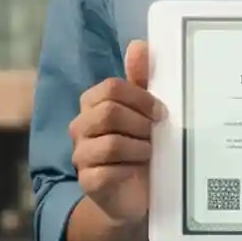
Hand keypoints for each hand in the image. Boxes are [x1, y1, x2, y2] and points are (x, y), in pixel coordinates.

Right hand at [68, 39, 162, 226]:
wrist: (136, 195)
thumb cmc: (140, 148)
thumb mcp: (145, 113)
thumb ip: (141, 80)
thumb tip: (139, 45)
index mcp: (93, 104)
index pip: (111, 88)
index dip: (140, 97)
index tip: (160, 111)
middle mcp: (81, 126)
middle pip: (109, 112)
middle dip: (140, 123)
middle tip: (156, 133)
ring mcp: (81, 155)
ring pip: (111, 142)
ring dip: (139, 147)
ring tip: (150, 152)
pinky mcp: (87, 181)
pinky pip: (108, 170)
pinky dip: (131, 168)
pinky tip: (140, 171)